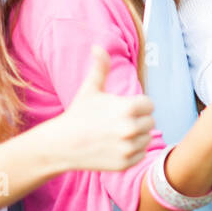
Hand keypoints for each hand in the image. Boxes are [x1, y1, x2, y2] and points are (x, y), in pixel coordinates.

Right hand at [54, 46, 154, 171]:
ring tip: (114, 134)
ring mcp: (128, 148)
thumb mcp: (90, 89)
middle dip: (137, 120)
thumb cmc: (78, 114)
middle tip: (116, 122)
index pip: (149, 105)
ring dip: (136, 136)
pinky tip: (113, 146)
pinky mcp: (125, 164)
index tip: (122, 108)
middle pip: (150, 122)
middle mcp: (131, 128)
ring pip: (146, 138)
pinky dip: (131, 151)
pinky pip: (140, 154)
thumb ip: (100, 67)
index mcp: (128, 108)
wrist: (61, 145)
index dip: (137, 105)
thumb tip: (97, 46)